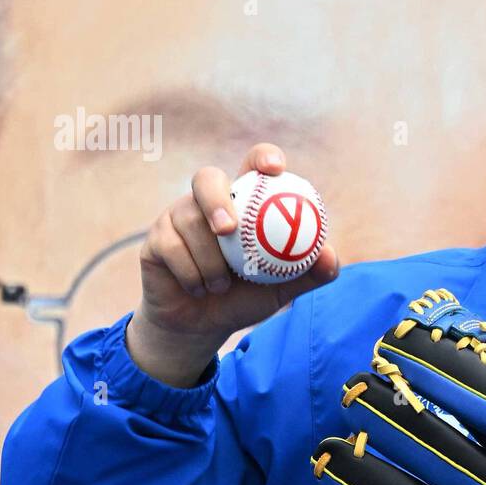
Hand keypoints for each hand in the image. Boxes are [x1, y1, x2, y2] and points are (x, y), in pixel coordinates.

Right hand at [127, 143, 338, 385]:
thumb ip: (309, 273)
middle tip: (228, 229)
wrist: (202, 327)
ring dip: (208, 259)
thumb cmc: (246, 299)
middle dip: (216, 199)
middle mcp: (208, 202)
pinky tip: (199, 288)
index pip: (252, 165)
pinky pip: (170, 247)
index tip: (275, 168)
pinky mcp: (155, 239)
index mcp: (243, 202)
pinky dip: (190, 272)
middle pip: (206, 178)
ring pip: (188, 221)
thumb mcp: (282, 289)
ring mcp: (177, 217)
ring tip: (221, 285)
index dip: (263, 157)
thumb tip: (330, 257)